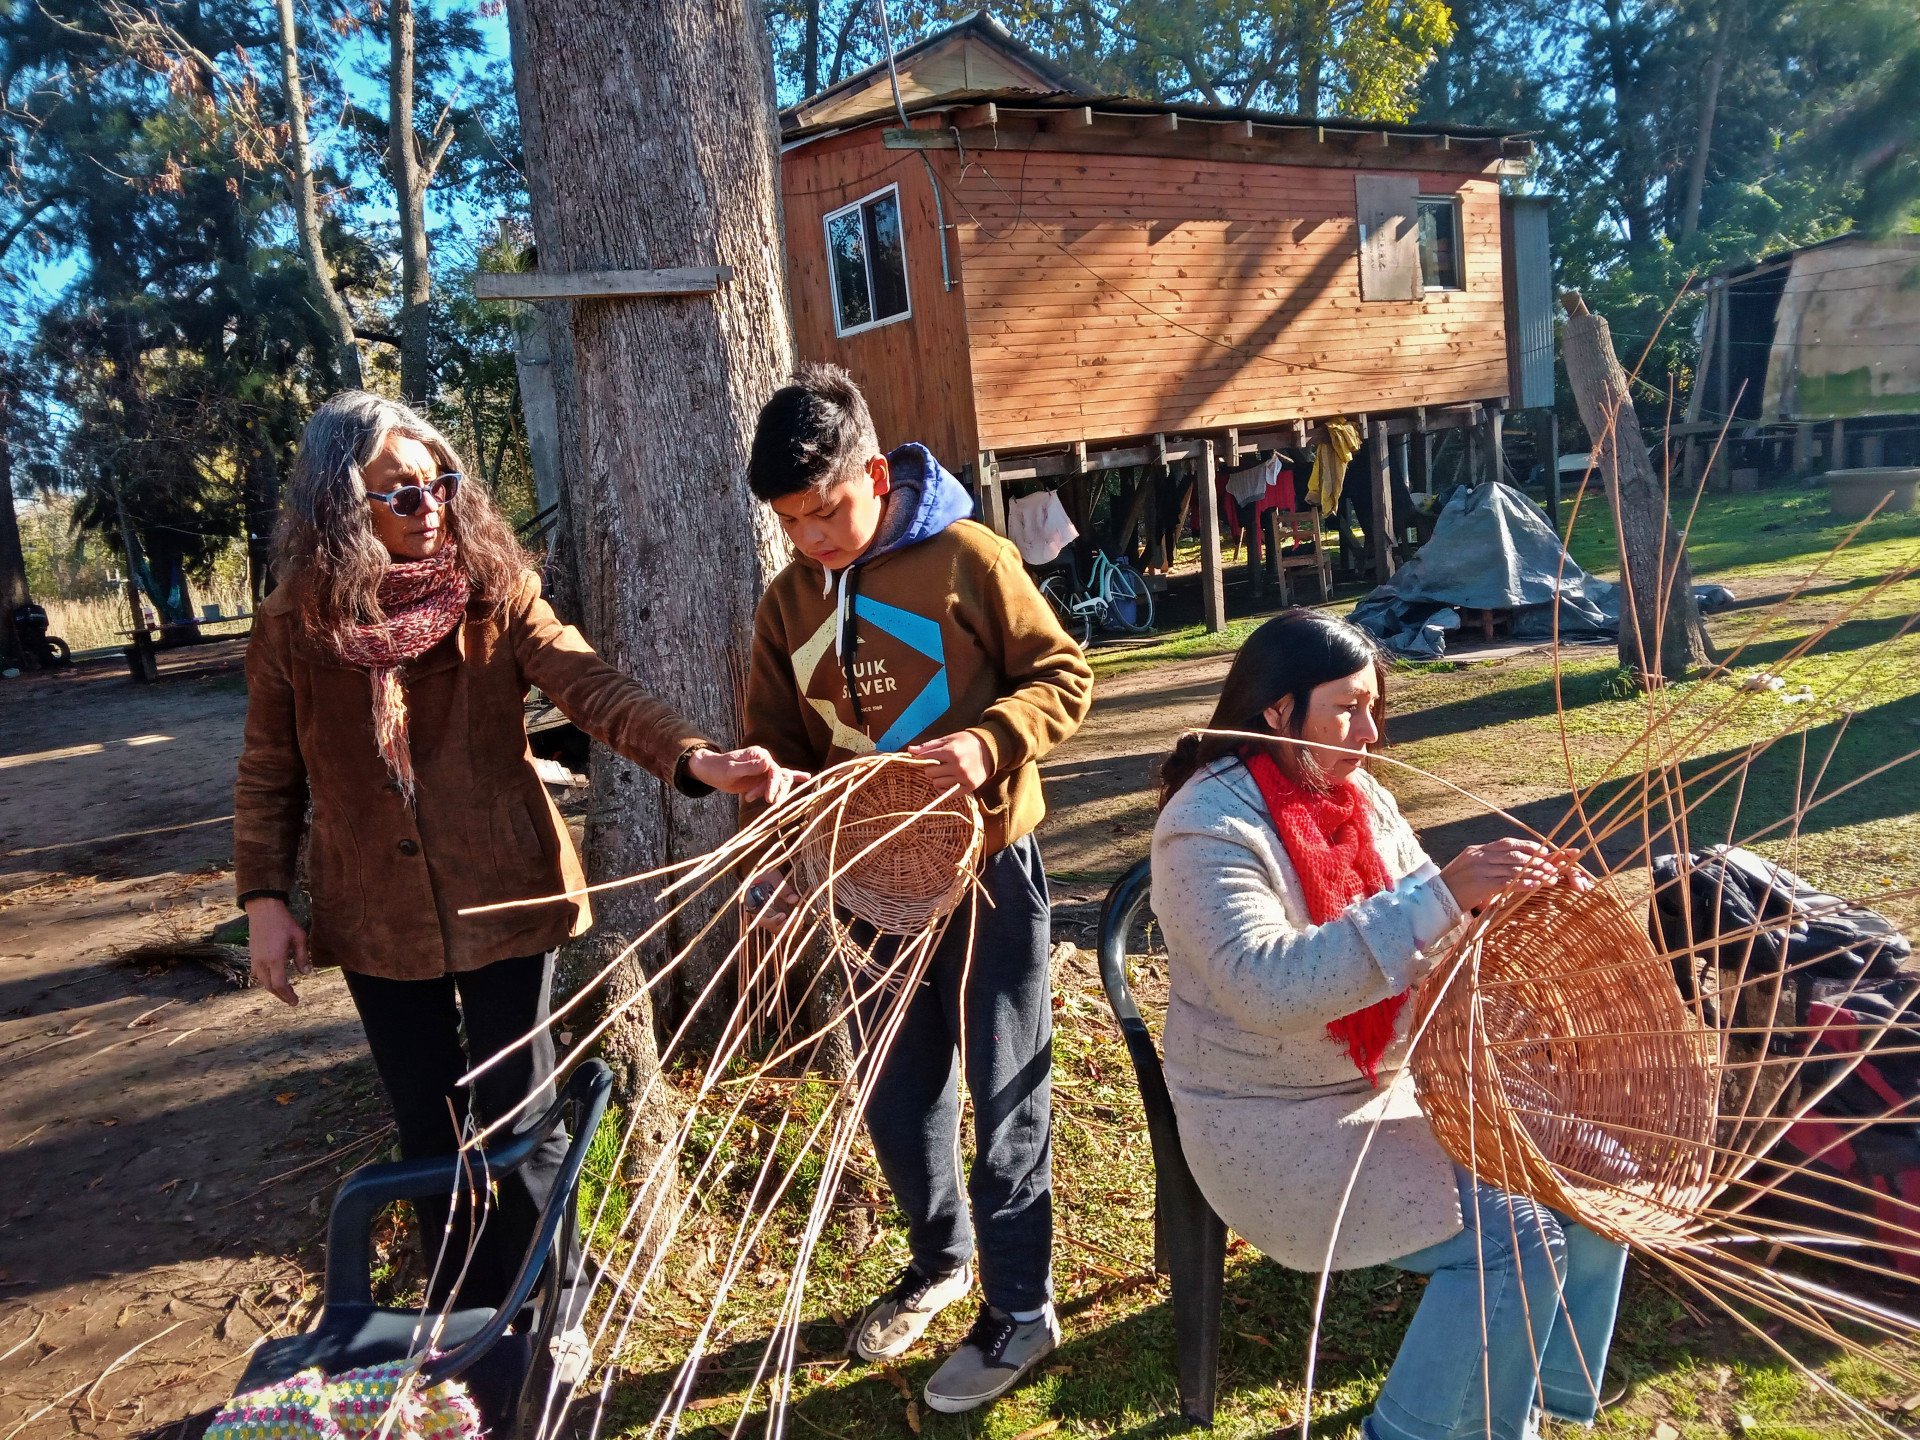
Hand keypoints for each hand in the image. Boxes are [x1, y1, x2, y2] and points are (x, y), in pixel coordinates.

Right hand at [245, 896, 308, 1005]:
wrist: (263, 910)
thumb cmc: (283, 922)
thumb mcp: (299, 937)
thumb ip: (303, 956)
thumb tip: (306, 973)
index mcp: (275, 959)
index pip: (280, 985)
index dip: (287, 995)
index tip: (296, 1002)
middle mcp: (262, 962)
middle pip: (270, 987)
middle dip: (281, 996)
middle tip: (292, 1000)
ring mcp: (255, 959)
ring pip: (262, 982)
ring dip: (273, 989)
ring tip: (285, 992)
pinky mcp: (252, 955)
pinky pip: (258, 974)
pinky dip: (267, 981)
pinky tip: (275, 980)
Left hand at [687, 746, 803, 805]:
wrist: (713, 772)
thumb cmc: (719, 769)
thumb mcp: (731, 770)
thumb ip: (749, 767)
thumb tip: (767, 762)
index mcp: (759, 755)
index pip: (773, 770)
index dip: (772, 785)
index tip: (768, 799)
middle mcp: (765, 760)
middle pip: (780, 776)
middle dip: (776, 791)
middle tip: (769, 803)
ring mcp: (766, 768)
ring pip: (780, 781)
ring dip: (773, 793)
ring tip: (755, 800)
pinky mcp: (764, 777)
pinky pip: (780, 777)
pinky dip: (794, 776)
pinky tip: (807, 777)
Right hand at [745, 868, 800, 931]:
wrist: (763, 874)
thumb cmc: (765, 874)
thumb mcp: (772, 878)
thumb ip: (782, 889)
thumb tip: (794, 899)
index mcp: (753, 905)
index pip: (760, 920)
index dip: (772, 921)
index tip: (783, 915)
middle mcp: (760, 915)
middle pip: (771, 927)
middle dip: (786, 926)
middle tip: (799, 918)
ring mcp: (769, 917)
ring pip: (778, 929)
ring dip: (790, 928)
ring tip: (801, 920)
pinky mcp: (776, 916)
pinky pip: (783, 926)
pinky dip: (792, 926)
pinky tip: (800, 921)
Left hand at [906, 730, 992, 793]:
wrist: (990, 750)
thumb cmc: (966, 742)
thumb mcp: (948, 739)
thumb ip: (929, 746)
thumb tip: (910, 750)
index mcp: (952, 751)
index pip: (927, 758)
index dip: (919, 759)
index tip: (915, 759)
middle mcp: (958, 765)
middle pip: (930, 773)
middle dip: (930, 768)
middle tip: (937, 765)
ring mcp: (964, 778)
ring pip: (937, 784)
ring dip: (937, 779)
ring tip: (944, 772)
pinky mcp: (969, 787)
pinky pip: (948, 794)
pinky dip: (944, 790)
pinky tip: (946, 782)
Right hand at [1438, 839, 1569, 914]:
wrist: (1435, 898)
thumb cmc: (1453, 885)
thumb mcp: (1468, 866)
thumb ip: (1486, 861)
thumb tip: (1507, 863)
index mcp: (1477, 850)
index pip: (1506, 843)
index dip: (1527, 846)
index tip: (1543, 850)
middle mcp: (1480, 856)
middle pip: (1514, 854)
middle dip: (1536, 860)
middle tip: (1553, 865)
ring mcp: (1480, 869)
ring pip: (1513, 868)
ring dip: (1534, 872)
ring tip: (1550, 877)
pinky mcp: (1481, 884)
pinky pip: (1507, 882)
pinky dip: (1523, 883)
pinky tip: (1535, 886)